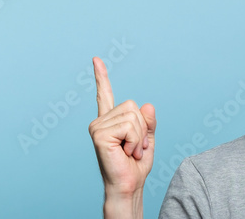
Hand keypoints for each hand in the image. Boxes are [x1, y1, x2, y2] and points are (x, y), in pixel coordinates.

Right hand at [88, 56, 156, 200]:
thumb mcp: (147, 138)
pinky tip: (126, 152)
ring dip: (139, 136)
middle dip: (142, 128)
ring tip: (130, 151)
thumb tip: (147, 105)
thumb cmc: (135, 166)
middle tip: (134, 147)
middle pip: (133, 106)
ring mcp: (97, 127)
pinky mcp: (99, 134)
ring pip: (133, 116)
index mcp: (110, 120)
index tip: (96, 59)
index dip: (101, 77)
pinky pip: (129, 126)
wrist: (128, 186)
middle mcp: (100, 121)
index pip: (105, 94)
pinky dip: (134, 140)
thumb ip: (148, 121)